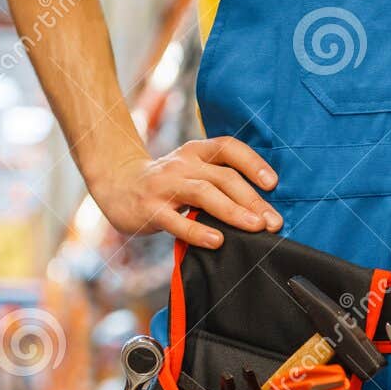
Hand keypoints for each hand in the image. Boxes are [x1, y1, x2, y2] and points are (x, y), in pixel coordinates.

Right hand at [90, 137, 282, 249]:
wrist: (117, 185)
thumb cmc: (167, 183)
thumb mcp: (193, 171)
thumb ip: (221, 182)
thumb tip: (263, 210)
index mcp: (196, 152)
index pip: (228, 148)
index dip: (252, 163)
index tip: (272, 183)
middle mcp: (182, 164)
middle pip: (223, 176)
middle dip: (252, 199)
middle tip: (273, 222)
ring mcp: (165, 186)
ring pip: (203, 193)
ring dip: (232, 211)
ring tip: (255, 227)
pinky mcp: (150, 209)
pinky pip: (176, 220)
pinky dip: (198, 231)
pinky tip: (217, 241)